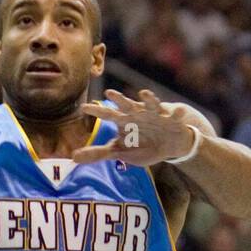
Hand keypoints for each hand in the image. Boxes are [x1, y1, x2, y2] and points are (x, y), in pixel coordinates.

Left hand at [73, 89, 197, 166]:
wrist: (168, 142)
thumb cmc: (141, 144)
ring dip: (147, 99)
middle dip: (119, 99)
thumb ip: (98, 153)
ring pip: (149, 104)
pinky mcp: (170, 119)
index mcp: (123, 121)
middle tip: (110, 93)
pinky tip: (178, 113)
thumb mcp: (119, 151)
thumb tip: (72, 158)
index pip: (107, 114)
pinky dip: (176, 114)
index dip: (97, 111)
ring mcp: (154, 114)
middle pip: (126, 105)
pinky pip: (174, 116)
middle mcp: (137, 113)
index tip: (84, 107)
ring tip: (144, 94)